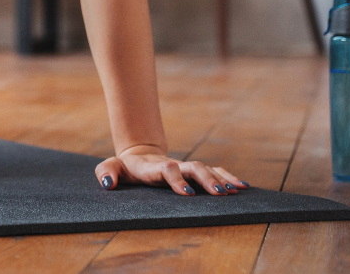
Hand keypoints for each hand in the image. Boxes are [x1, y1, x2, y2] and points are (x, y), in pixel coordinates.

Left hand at [95, 145, 249, 195]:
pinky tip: (243, 187)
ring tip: (236, 191)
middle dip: (206, 180)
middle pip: (193, 168)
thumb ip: (106, 171)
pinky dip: (228, 177)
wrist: (138, 156)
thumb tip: (107, 182)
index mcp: (154, 167)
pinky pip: (214, 171)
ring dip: (221, 179)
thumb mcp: (111, 167)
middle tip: (220, 194)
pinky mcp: (193, 171)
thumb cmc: (125, 168)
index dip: (176, 180)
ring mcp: (185, 167)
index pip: (167, 170)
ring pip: (206, 169)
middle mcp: (173, 165)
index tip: (187, 194)